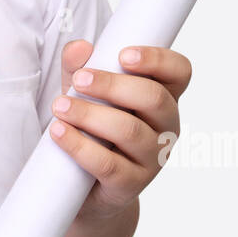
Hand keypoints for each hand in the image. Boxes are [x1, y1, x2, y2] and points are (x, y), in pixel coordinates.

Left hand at [49, 39, 192, 224]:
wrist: (85, 188)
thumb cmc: (92, 129)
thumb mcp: (86, 93)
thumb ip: (80, 67)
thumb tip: (79, 49)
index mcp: (163, 96)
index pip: (179, 71)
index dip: (158, 59)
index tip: (123, 55)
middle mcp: (166, 126)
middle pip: (154, 98)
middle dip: (113, 85)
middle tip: (80, 80)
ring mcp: (152, 158)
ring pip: (129, 131)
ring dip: (90, 115)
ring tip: (60, 107)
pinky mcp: (131, 184)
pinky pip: (109, 164)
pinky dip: (80, 146)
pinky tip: (58, 133)